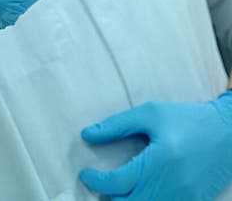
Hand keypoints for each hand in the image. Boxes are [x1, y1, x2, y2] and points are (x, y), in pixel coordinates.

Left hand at [79, 92, 231, 199]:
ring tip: (118, 190)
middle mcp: (171, 186)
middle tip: (100, 184)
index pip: (118, 183)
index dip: (96, 181)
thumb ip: (117, 125)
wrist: (227, 133)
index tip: (86, 173)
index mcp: (159, 162)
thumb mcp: (151, 113)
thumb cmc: (188, 119)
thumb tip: (87, 135)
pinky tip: (140, 193)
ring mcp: (183, 199)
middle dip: (109, 197)